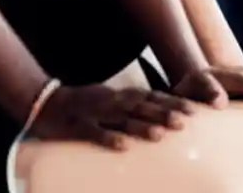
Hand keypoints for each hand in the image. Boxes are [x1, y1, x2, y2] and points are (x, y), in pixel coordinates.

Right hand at [30, 84, 193, 150]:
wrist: (48, 103)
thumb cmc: (87, 104)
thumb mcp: (114, 100)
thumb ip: (136, 106)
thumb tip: (163, 115)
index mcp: (123, 96)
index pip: (154, 97)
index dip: (174, 103)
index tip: (195, 111)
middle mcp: (114, 102)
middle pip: (143, 107)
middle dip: (164, 113)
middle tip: (185, 123)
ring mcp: (97, 113)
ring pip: (123, 120)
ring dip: (142, 126)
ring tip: (161, 135)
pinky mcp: (80, 127)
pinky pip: (96, 133)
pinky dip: (110, 138)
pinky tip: (123, 147)